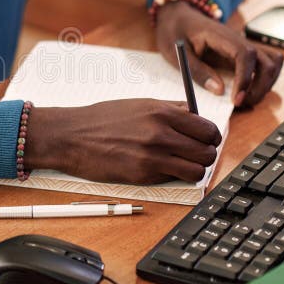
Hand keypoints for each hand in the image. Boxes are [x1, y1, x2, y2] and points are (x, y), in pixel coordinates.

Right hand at [25, 99, 221, 184]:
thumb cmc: (104, 119)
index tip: (206, 140)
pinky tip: (160, 168)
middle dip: (205, 155)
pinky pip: (174, 179)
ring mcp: (152, 156)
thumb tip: (195, 116)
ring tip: (181, 165)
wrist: (73, 136)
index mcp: (162, 112)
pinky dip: (173, 176)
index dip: (211, 137)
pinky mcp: (142, 175)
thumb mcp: (139, 104)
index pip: (207, 128)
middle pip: (207, 151)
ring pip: (196, 170)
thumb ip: (170, 109)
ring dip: (193, 170)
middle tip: (194, 155)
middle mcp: (161, 133)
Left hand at [155, 1, 283, 106]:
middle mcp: (239, 39)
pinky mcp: (245, 52)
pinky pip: (266, 63)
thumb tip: (219, 90)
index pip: (245, 54)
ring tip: (245, 100)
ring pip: (273, 63)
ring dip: (266, 84)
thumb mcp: (176, 52)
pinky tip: (248, 91)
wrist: (178, 15)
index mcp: (221, 36)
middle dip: (259, 88)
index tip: (235, 99)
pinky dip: (265, 79)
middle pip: (268, 61)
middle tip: (239, 104)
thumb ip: (197, 70)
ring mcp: (245, 45)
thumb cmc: (175, 31)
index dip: (245, 79)